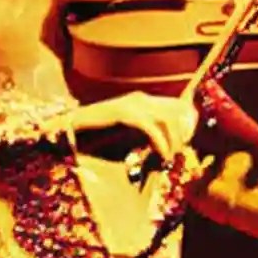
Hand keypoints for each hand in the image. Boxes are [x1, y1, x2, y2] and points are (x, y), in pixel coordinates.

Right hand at [67, 91, 198, 158]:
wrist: (68, 131)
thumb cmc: (96, 139)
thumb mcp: (129, 139)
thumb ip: (147, 139)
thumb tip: (169, 151)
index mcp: (144, 102)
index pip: (181, 106)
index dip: (189, 125)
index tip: (186, 147)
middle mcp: (141, 99)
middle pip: (179, 111)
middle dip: (183, 135)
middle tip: (177, 155)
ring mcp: (132, 103)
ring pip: (168, 118)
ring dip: (173, 141)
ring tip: (168, 158)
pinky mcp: (122, 112)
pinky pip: (150, 126)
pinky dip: (160, 142)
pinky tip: (160, 156)